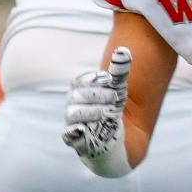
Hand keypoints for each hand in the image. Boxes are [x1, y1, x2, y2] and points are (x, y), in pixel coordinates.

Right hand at [63, 47, 131, 174]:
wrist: (117, 137)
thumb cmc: (113, 109)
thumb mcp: (118, 90)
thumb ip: (120, 72)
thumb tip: (123, 50)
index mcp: (80, 92)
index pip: (79, 81)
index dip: (92, 79)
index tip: (108, 79)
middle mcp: (73, 106)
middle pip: (76, 95)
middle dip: (98, 95)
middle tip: (115, 99)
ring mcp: (73, 123)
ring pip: (72, 113)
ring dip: (92, 112)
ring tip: (110, 114)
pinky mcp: (76, 140)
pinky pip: (68, 135)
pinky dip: (72, 132)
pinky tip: (81, 129)